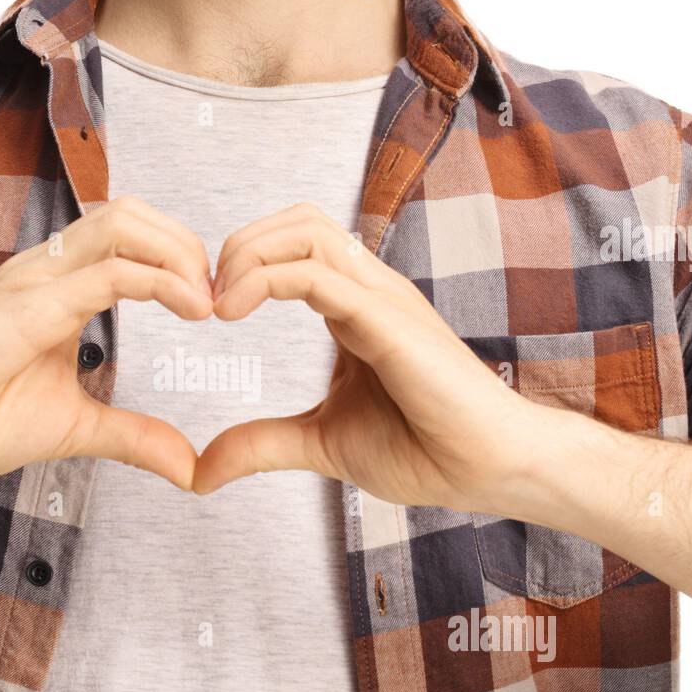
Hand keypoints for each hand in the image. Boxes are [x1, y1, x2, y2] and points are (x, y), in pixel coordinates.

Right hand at [0, 196, 211, 488]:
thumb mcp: (76, 427)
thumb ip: (133, 436)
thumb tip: (189, 465)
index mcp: (60, 286)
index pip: (131, 237)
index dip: (181, 260)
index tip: (213, 306)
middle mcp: (49, 269)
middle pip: (135, 213)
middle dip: (189, 245)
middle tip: (219, 297)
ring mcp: (38, 279)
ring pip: (125, 222)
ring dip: (180, 253)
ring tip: (207, 301)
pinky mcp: (30, 303)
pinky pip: (110, 271)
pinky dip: (162, 282)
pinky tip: (191, 310)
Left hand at [194, 203, 539, 510]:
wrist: (488, 471)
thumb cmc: (424, 450)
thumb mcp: (320, 444)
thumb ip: (262, 445)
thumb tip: (202, 471)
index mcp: (355, 307)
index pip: (295, 244)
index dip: (242, 264)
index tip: (207, 313)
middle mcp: (370, 290)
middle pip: (297, 220)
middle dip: (238, 245)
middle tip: (205, 301)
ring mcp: (382, 299)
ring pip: (305, 228)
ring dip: (246, 254)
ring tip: (217, 304)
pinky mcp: (389, 320)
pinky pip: (317, 273)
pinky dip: (263, 280)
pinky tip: (233, 313)